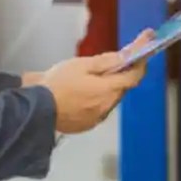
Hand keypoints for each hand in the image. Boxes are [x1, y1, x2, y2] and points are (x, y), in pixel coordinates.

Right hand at [39, 30, 154, 133]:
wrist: (36, 109)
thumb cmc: (57, 83)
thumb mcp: (81, 64)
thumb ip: (106, 62)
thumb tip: (125, 57)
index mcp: (107, 90)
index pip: (133, 77)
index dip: (140, 65)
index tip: (143, 54)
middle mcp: (107, 106)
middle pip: (122, 89)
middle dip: (122, 76)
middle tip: (116, 64)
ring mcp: (97, 118)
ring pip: (110, 100)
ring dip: (108, 89)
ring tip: (93, 79)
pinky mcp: (87, 125)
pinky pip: (99, 110)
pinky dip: (97, 101)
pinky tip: (84, 95)